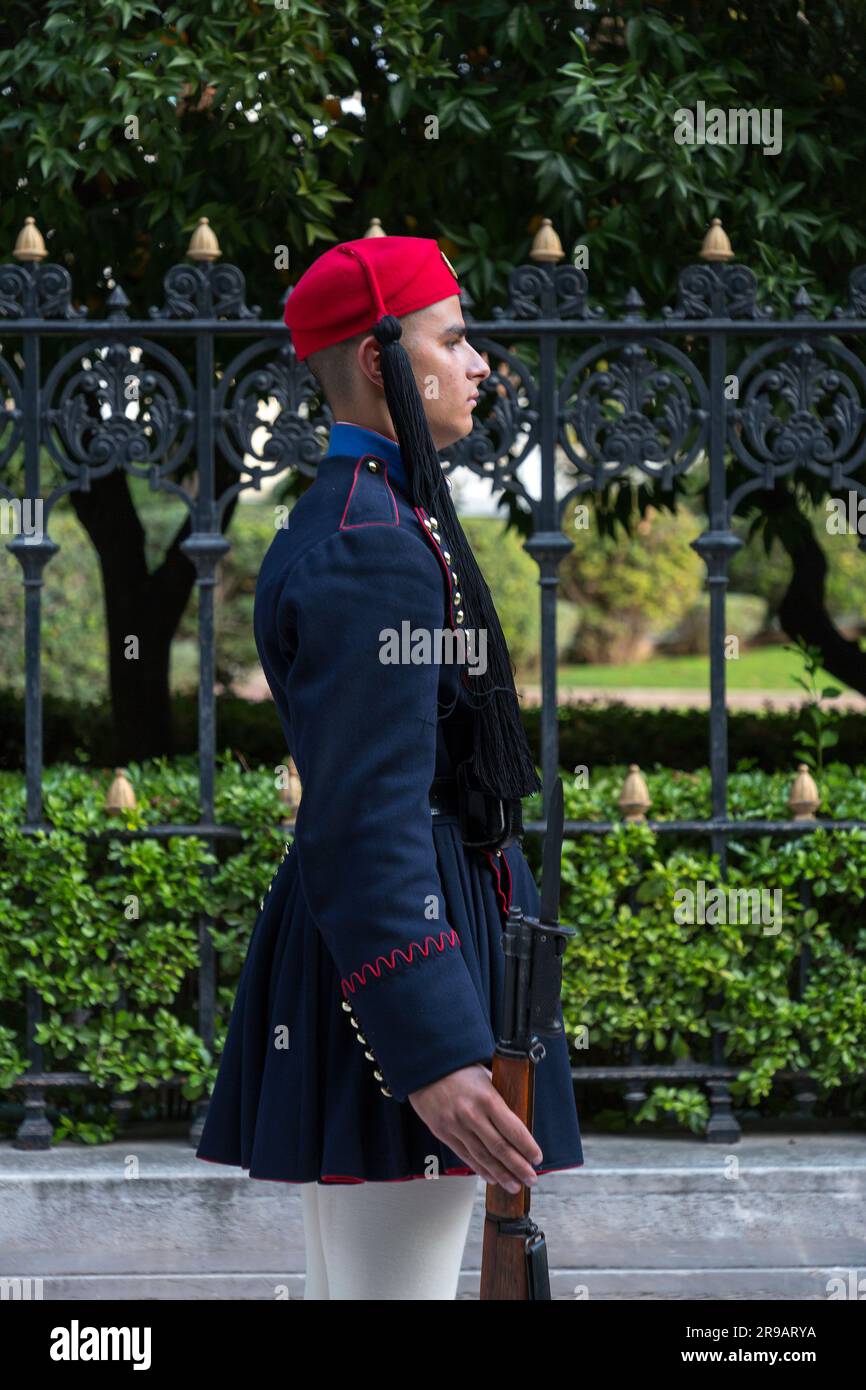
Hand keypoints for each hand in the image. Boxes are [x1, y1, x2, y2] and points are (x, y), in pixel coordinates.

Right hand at [408, 1062, 542, 1192]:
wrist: (427, 1067)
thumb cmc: (459, 1070)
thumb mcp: (486, 1078)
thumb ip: (500, 1100)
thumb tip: (517, 1123)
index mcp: (487, 1098)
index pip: (513, 1129)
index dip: (527, 1147)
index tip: (537, 1158)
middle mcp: (472, 1114)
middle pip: (500, 1148)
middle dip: (518, 1167)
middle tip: (531, 1179)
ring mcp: (456, 1125)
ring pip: (482, 1156)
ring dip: (501, 1174)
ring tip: (514, 1185)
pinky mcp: (443, 1132)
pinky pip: (465, 1156)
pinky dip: (480, 1169)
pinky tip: (492, 1178)